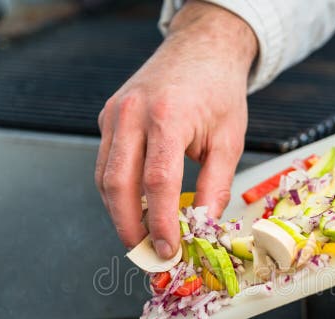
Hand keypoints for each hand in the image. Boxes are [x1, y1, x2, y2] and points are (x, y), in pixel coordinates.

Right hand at [95, 1, 257, 257]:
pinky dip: (116, 192)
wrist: (200, 47)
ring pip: (104, 178)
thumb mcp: (230, 139)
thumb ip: (216, 185)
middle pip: (118, 185)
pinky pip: (104, 163)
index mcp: (167, 116)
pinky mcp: (108, 117)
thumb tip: (203, 227)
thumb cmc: (218, 91)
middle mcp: (132, 113)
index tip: (169, 250)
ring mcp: (115, 114)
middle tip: (147, 255)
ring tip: (141, 239)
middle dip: (130, 228)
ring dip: (119, 214)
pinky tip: (134, 209)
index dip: (160, 223)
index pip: (157, 183)